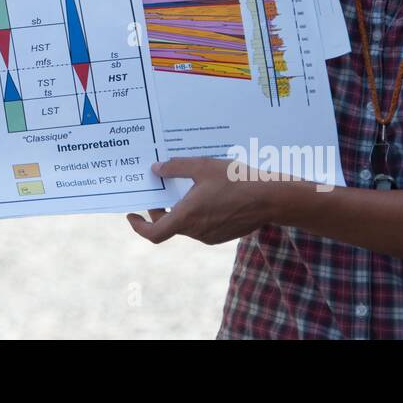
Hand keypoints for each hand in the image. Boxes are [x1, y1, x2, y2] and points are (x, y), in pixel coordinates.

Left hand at [127, 157, 283, 244]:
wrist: (270, 199)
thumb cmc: (235, 181)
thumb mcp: (202, 166)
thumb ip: (175, 167)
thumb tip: (156, 169)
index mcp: (186, 218)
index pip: (154, 233)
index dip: (139, 226)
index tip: (132, 215)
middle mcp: (196, 231)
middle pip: (169, 225)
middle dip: (160, 209)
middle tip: (160, 189)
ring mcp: (210, 236)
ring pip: (186, 225)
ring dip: (180, 209)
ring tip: (185, 186)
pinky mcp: (222, 235)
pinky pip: (201, 226)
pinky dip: (196, 213)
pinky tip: (205, 194)